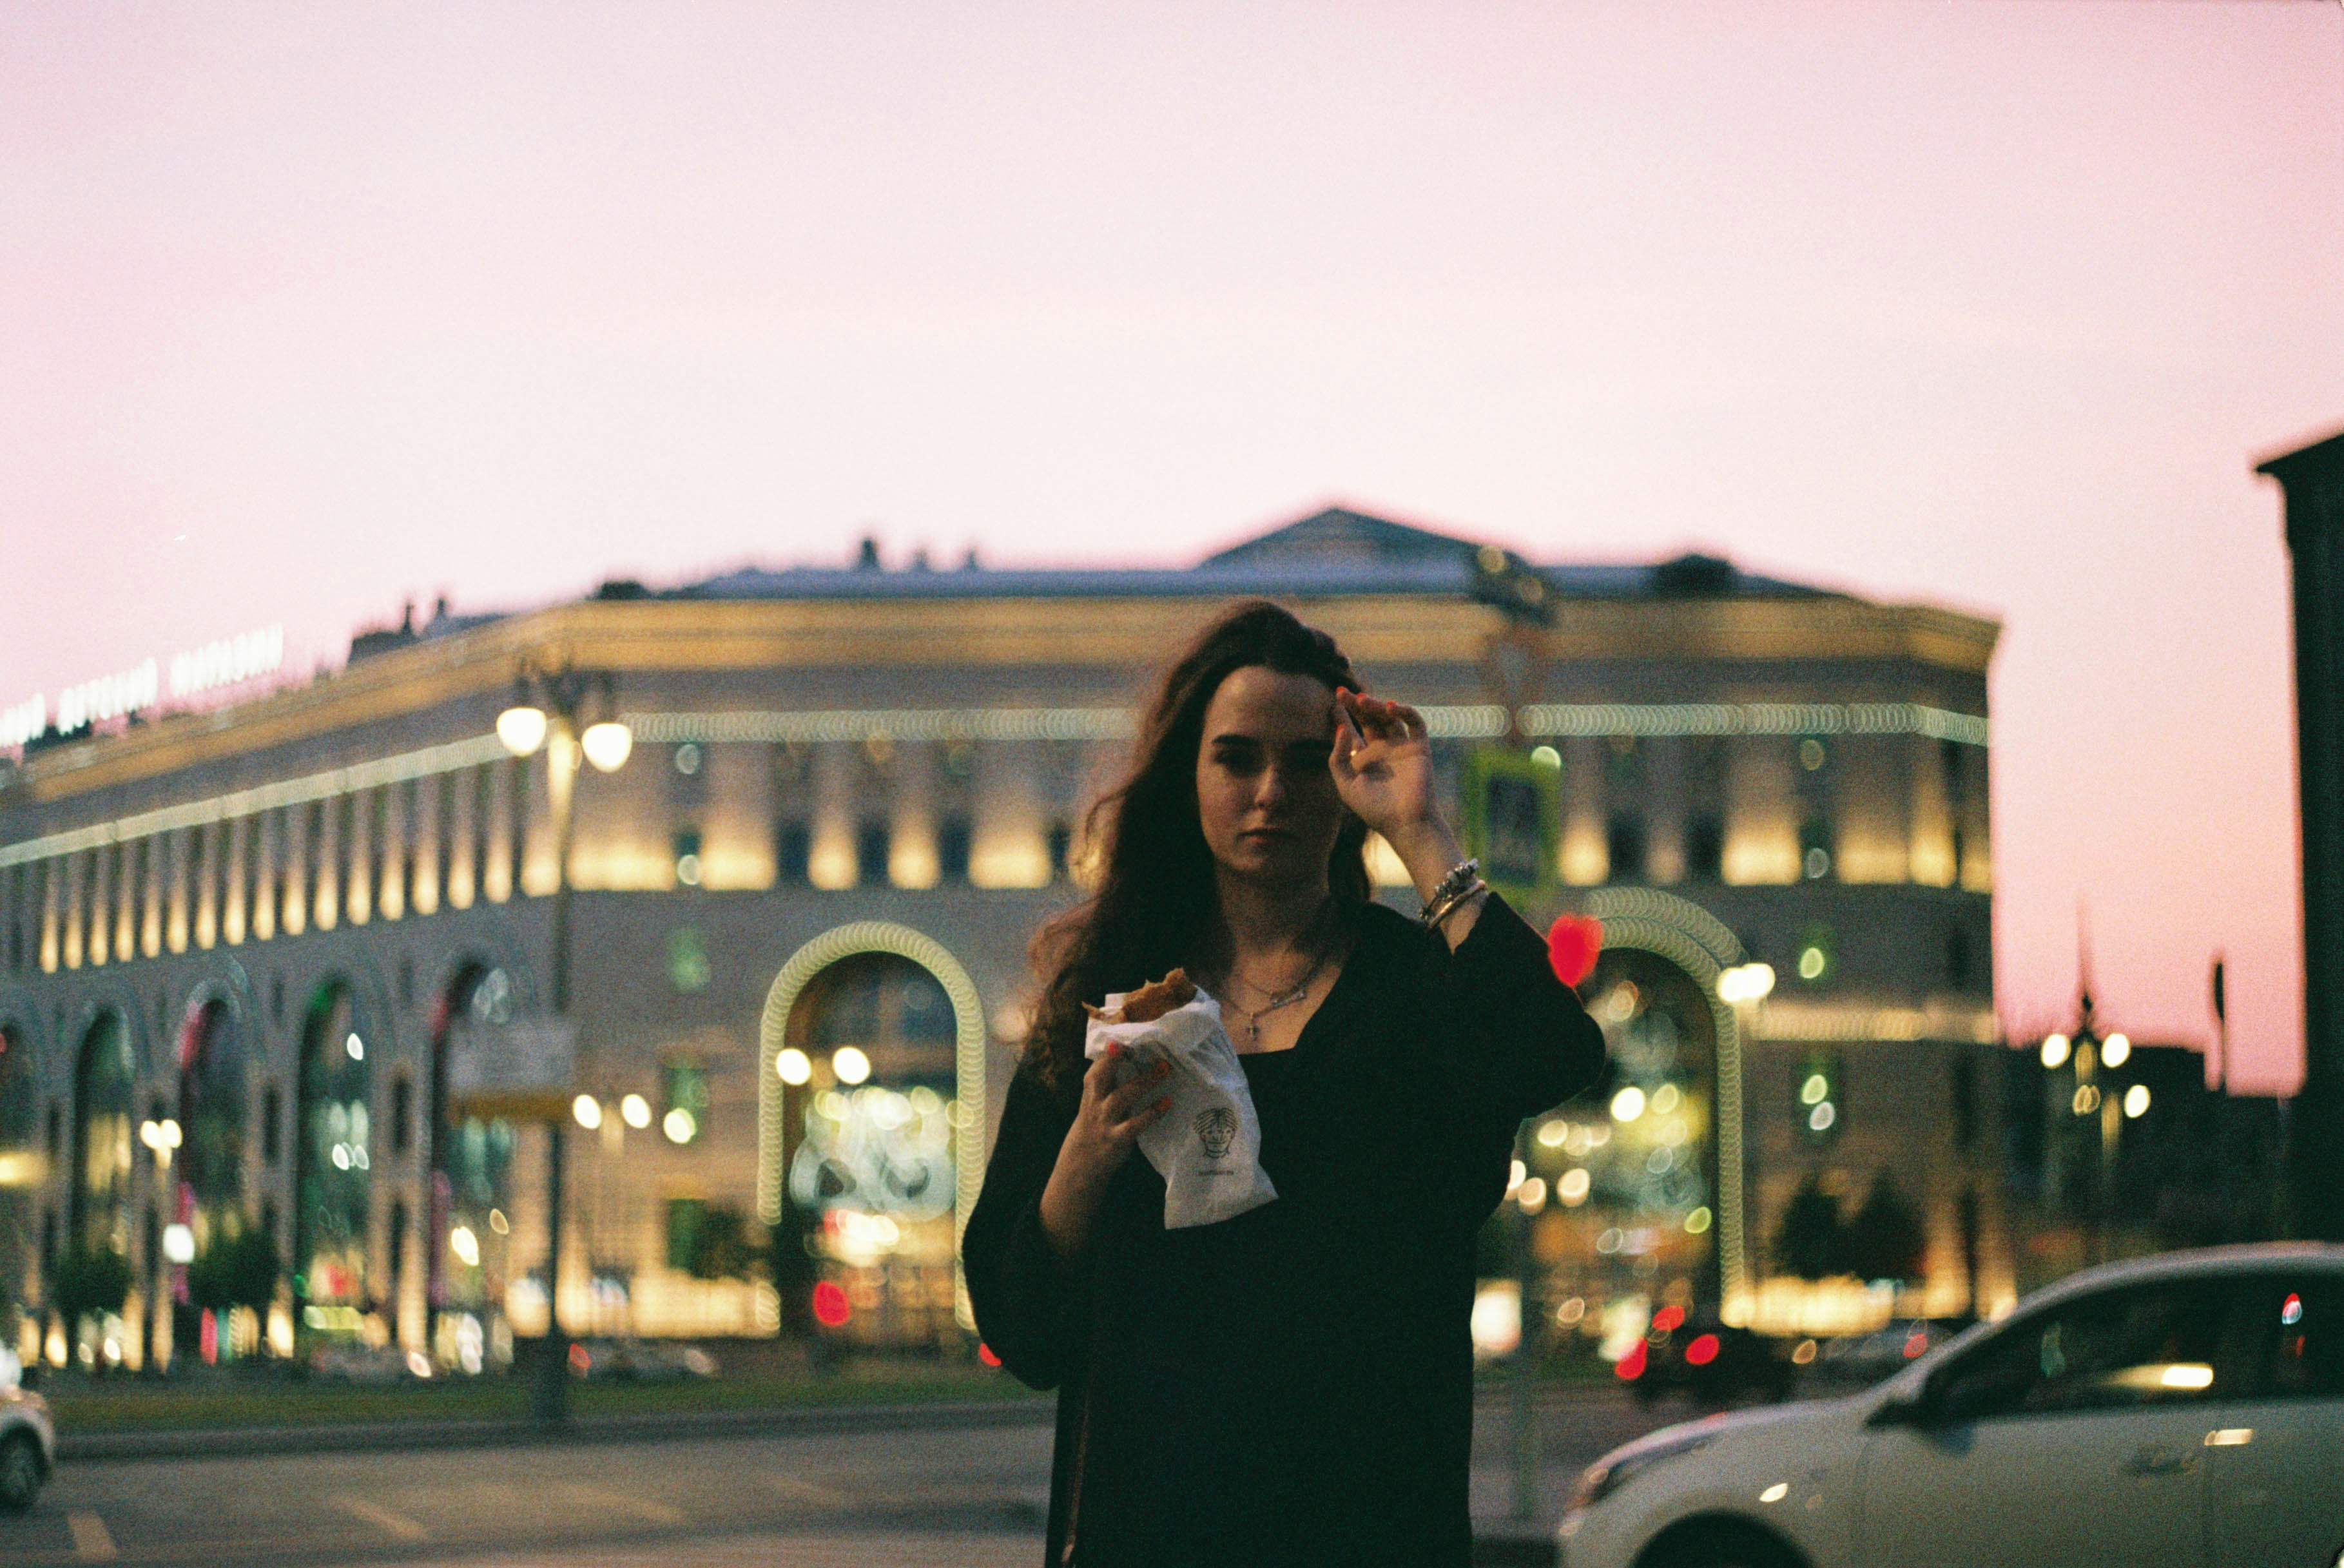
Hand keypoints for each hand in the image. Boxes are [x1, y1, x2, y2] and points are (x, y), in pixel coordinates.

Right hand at [1039, 1044, 1171, 1260]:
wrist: (1081, 1167)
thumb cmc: (1094, 1129)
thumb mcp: (1093, 1105)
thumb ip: (1107, 1085)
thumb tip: (1130, 1059)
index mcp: (1089, 1095)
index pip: (1095, 1070)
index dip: (1107, 1054)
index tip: (1118, 1038)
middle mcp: (1094, 1105)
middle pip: (1103, 1077)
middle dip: (1119, 1060)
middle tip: (1145, 1046)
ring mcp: (1105, 1122)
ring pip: (1122, 1096)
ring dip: (1144, 1081)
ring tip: (1164, 1068)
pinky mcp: (1117, 1139)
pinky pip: (1135, 1124)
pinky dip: (1152, 1112)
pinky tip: (1167, 1103)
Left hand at [1330, 688, 1436, 844]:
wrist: (1406, 822)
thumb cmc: (1374, 809)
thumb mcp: (1346, 785)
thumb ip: (1338, 757)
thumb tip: (1341, 728)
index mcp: (1363, 759)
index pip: (1351, 732)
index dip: (1343, 716)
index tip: (1334, 702)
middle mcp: (1382, 750)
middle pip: (1368, 720)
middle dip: (1356, 705)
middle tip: (1343, 692)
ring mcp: (1401, 747)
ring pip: (1388, 717)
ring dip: (1376, 706)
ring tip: (1363, 700)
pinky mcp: (1419, 747)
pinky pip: (1414, 722)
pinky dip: (1404, 711)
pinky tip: (1390, 707)